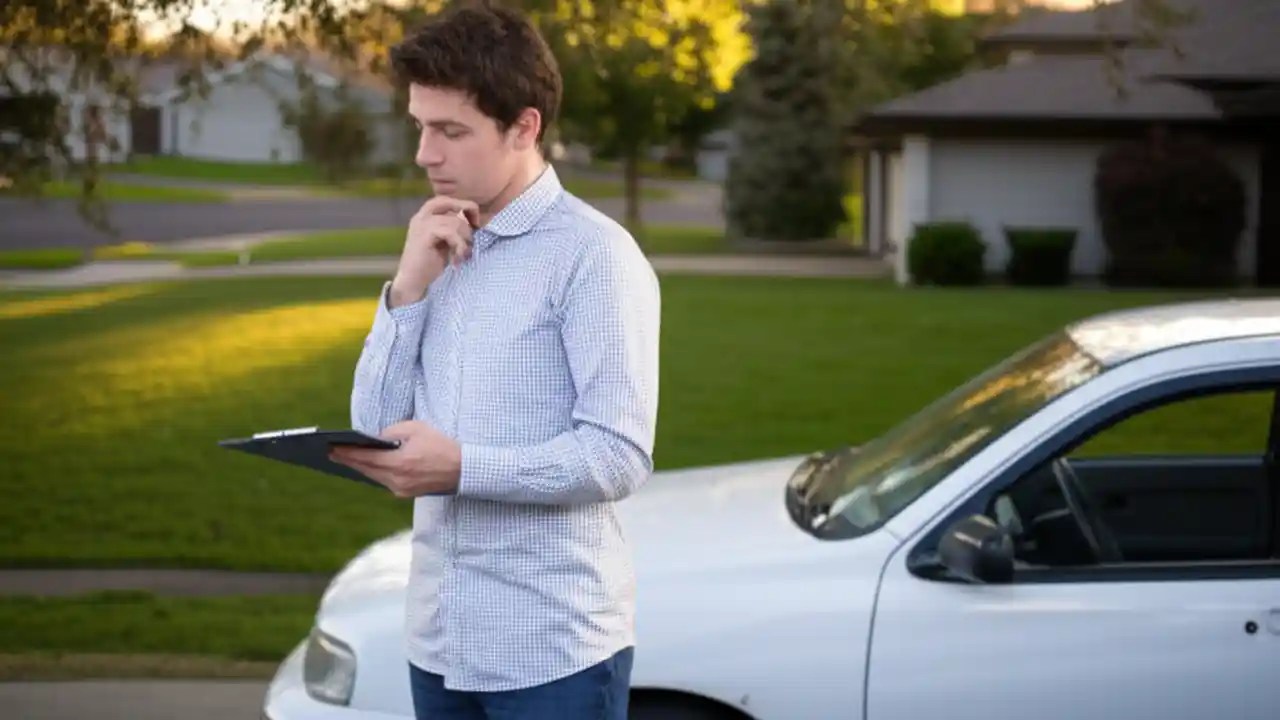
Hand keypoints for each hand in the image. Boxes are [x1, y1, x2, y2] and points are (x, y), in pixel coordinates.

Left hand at [329, 421, 461, 497]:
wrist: (463, 469)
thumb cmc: (441, 444)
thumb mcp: (416, 429)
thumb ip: (392, 432)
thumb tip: (375, 439)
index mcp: (398, 463)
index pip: (365, 458)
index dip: (346, 452)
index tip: (330, 447)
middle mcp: (396, 480)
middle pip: (365, 470)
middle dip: (348, 460)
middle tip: (331, 453)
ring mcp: (401, 489)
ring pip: (374, 477)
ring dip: (360, 467)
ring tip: (346, 458)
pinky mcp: (406, 493)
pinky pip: (384, 481)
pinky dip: (374, 473)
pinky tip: (367, 466)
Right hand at [389, 196, 479, 306]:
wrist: (413, 283)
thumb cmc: (430, 266)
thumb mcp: (445, 243)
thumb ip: (453, 229)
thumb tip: (473, 222)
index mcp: (424, 217)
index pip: (445, 200)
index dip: (462, 205)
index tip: (475, 221)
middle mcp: (421, 217)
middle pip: (448, 203)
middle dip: (466, 216)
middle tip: (474, 233)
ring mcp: (421, 224)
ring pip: (454, 221)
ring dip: (464, 239)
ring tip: (462, 255)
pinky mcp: (424, 235)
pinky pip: (450, 232)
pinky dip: (459, 245)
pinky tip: (457, 259)